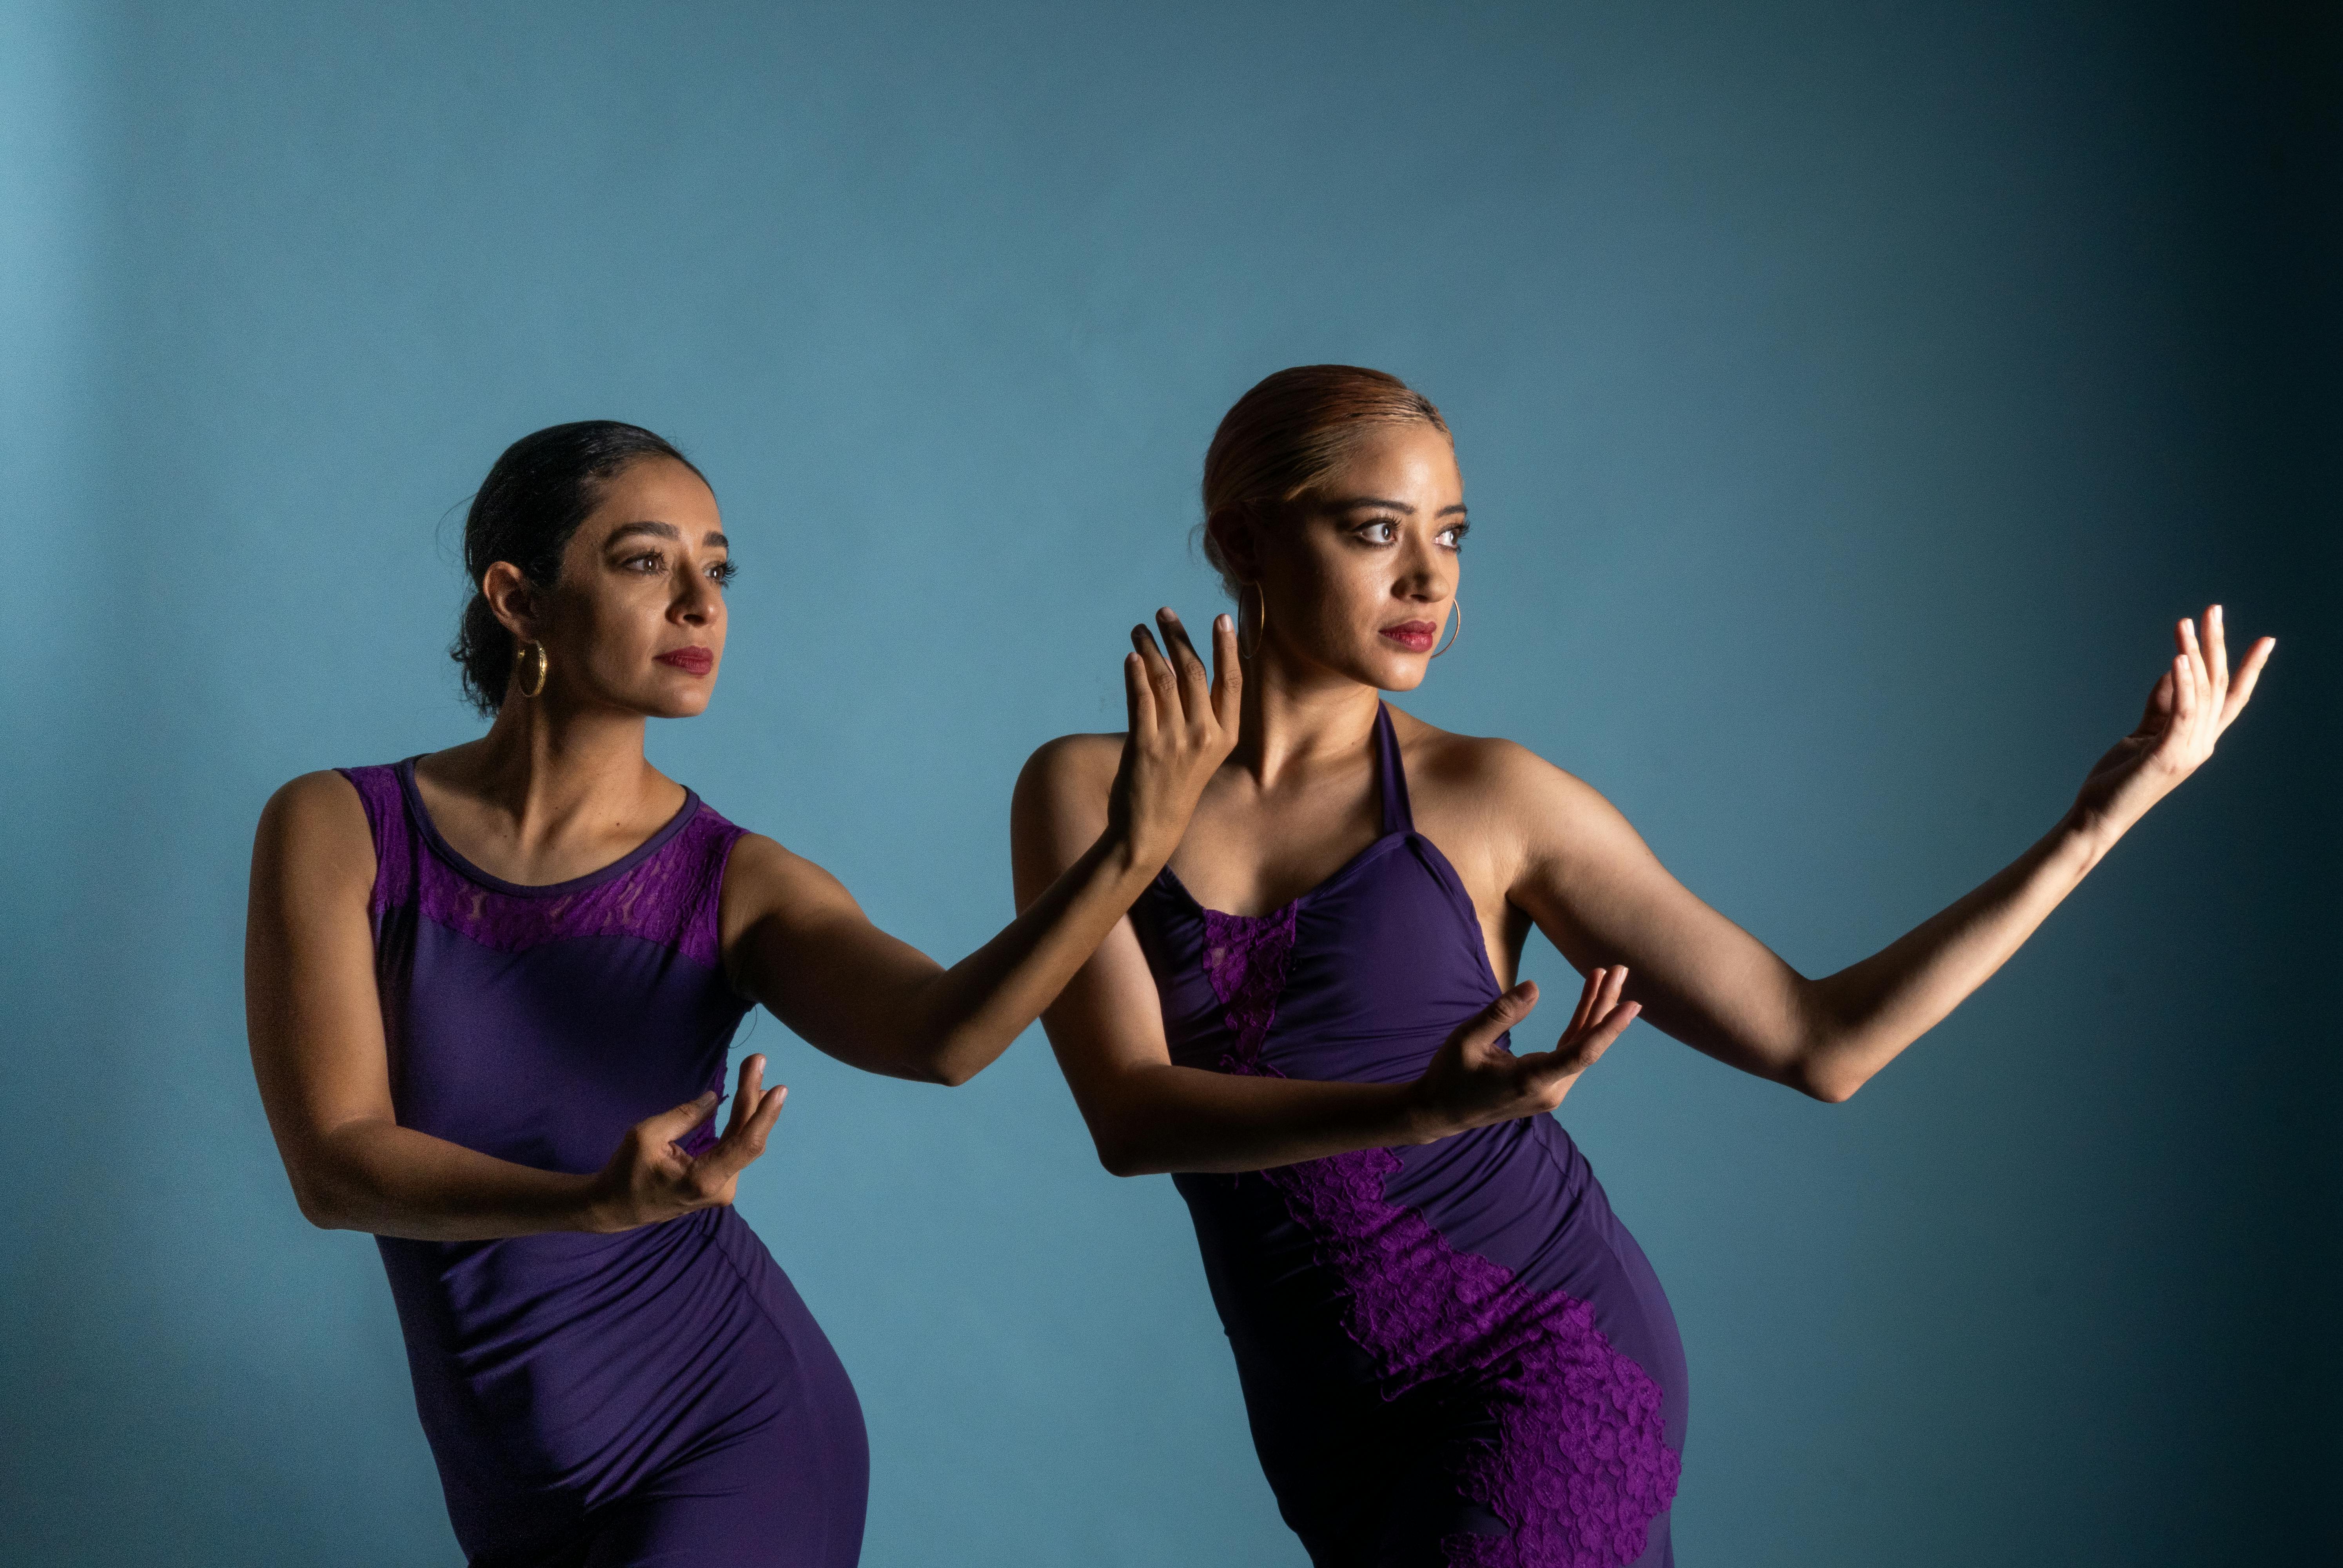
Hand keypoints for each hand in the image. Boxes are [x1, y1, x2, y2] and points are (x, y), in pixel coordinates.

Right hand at [587, 1054, 787, 1232]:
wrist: (616, 1208)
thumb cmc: (626, 1171)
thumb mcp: (647, 1136)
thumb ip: (684, 1116)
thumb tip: (714, 1098)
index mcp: (704, 1179)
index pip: (746, 1144)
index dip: (764, 1115)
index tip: (778, 1087)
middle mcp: (721, 1188)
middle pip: (747, 1138)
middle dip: (754, 1097)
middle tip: (758, 1061)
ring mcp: (722, 1189)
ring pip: (743, 1143)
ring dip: (750, 1108)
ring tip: (755, 1073)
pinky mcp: (718, 1185)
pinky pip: (736, 1149)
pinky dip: (742, 1123)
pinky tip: (750, 1101)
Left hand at [1109, 608, 1242, 867]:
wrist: (1150, 830)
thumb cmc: (1175, 787)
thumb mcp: (1201, 753)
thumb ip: (1198, 713)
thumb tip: (1179, 664)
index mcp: (1226, 736)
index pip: (1231, 681)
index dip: (1227, 646)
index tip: (1220, 618)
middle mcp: (1204, 735)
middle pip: (1194, 671)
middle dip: (1178, 636)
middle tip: (1164, 613)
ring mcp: (1175, 741)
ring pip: (1165, 680)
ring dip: (1150, 648)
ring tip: (1138, 630)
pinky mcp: (1146, 746)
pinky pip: (1140, 699)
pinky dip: (1135, 674)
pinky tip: (1130, 657)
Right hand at [1406, 967, 1641, 1141]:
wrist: (1440, 1112)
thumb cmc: (1449, 1075)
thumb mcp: (1466, 1039)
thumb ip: (1500, 1013)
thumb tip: (1534, 986)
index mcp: (1530, 1080)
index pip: (1581, 1053)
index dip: (1608, 1028)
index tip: (1632, 1004)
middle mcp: (1548, 1090)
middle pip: (1587, 1045)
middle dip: (1605, 1006)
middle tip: (1619, 969)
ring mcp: (1549, 1091)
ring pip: (1581, 1047)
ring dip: (1594, 1012)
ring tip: (1605, 976)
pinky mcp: (1546, 1085)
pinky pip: (1570, 1052)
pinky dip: (1580, 1025)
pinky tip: (1589, 1002)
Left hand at [2071, 604, 2273, 841]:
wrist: (2098, 815)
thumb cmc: (2120, 776)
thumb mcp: (2144, 733)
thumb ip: (2162, 704)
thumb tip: (2174, 670)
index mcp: (2199, 739)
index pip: (2232, 699)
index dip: (2250, 669)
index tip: (2266, 640)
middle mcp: (2202, 744)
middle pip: (2219, 686)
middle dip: (2218, 645)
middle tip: (2213, 610)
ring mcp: (2187, 751)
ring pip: (2201, 693)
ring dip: (2193, 654)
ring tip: (2185, 623)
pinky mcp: (2166, 755)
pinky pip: (2181, 712)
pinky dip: (2182, 684)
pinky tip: (2176, 659)